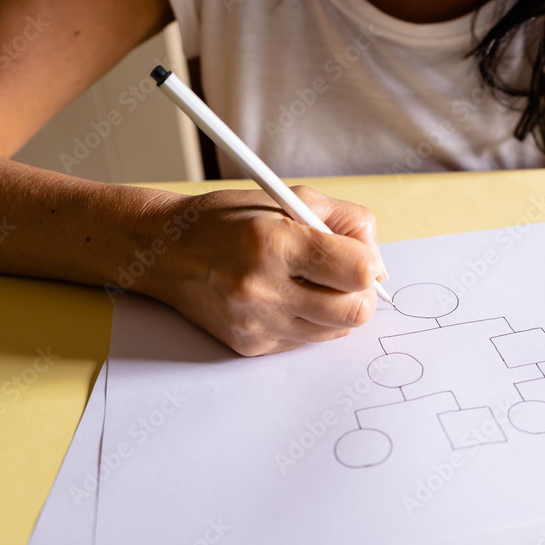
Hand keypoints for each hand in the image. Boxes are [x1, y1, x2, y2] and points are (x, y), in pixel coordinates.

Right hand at [137, 185, 386, 355]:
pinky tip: (285, 297)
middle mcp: (263, 289)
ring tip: (309, 282)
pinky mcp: (251, 345)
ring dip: (334, 309)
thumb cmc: (228, 220)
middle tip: (345, 276)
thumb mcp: (290, 198)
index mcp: (274, 244)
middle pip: (355, 312)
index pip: (359, 271)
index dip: (368, 264)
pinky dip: (308, 321)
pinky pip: (306, 341)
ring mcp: (256, 323)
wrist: (166, 252)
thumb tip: (379, 266)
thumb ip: (347, 223)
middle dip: (360, 294)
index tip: (358, 257)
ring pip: (335, 332)